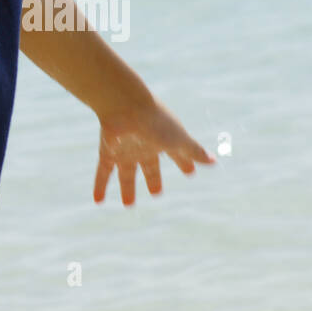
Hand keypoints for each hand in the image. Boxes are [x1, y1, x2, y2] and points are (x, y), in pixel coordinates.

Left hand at [93, 96, 215, 205]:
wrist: (124, 105)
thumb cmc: (155, 121)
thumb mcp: (178, 140)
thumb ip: (194, 151)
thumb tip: (214, 161)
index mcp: (163, 141)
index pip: (176, 155)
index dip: (183, 163)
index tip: (190, 172)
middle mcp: (144, 146)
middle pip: (150, 167)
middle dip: (154, 179)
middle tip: (156, 193)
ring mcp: (125, 149)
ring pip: (126, 173)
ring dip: (127, 189)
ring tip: (129, 204)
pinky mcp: (108, 152)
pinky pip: (103, 172)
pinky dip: (100, 186)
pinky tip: (98, 201)